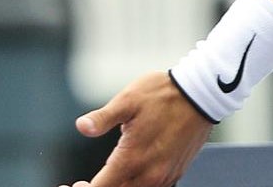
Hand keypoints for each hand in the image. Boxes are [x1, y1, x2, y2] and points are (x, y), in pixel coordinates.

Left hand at [66, 71, 213, 186]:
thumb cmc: (162, 94)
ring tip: (103, 180)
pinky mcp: (175, 173)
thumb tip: (81, 126)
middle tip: (81, 184)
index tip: (71, 185)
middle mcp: (150, 174)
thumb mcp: (127, 100)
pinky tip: (126, 177)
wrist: (200, 94)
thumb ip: (102, 118)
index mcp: (133, 159)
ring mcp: (164, 176)